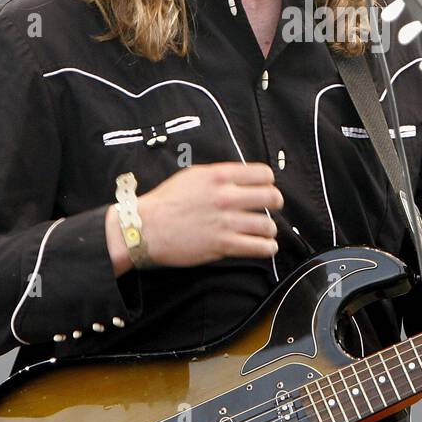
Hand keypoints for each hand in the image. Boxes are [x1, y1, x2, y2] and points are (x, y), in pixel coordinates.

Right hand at [106, 162, 281, 273]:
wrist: (145, 228)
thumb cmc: (166, 201)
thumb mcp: (193, 176)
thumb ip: (220, 176)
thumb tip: (242, 179)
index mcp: (219, 176)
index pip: (263, 174)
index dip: (268, 181)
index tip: (266, 187)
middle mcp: (226, 197)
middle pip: (271, 197)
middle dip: (275, 202)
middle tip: (272, 207)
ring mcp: (226, 222)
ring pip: (268, 224)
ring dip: (269, 228)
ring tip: (265, 230)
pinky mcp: (223, 245)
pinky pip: (259, 247)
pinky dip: (267, 247)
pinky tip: (265, 246)